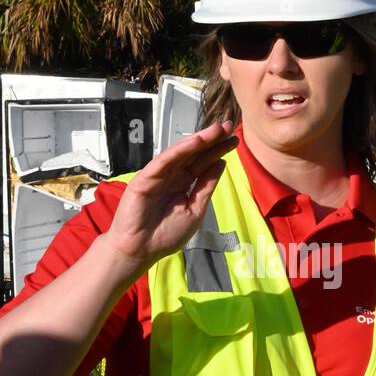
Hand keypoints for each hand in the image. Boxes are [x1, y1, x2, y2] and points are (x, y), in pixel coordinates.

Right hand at [102, 120, 238, 275]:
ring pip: (182, 153)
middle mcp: (173, 176)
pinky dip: (180, 150)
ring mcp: (159, 175)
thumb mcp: (195, 210)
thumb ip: (206, 186)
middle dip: (212, 140)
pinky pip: (165, 160)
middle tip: (229, 126)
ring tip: (217, 130)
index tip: (234, 140)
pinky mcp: (146, 178)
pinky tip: (196, 141)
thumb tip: (221, 163)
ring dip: (199, 140)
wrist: (142, 249)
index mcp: (184, 184)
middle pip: (195, 154)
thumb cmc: (166, 235)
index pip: (204, 163)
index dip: (218, 151)